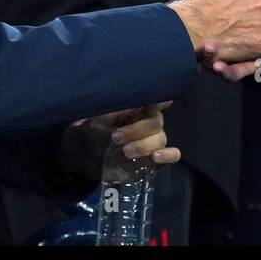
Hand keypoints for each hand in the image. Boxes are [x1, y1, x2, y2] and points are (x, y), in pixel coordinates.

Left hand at [56, 103, 179, 179]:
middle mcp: (150, 122)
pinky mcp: (155, 159)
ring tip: (126, 152)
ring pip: (161, 139)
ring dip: (144, 145)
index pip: (157, 100)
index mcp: (139, 108)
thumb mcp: (100, 119)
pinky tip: (155, 157)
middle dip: (136, 130)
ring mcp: (154, 140)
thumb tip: (136, 102)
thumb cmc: (94, 131)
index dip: (160, 101)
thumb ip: (118, 110)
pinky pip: (173, 154)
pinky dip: (168, 155)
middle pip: (156, 122)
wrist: (87, 157)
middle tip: (115, 138)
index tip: (157, 103)